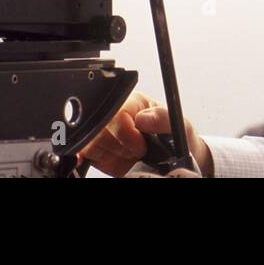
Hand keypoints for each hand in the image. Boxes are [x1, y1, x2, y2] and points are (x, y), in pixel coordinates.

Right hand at [79, 91, 213, 176]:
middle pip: (99, 129)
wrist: (173, 161)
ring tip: (127, 156)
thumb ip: (163, 118)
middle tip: (137, 153)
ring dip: (109, 155)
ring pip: (91, 143)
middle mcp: (115, 115)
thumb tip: (143, 118)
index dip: (128, 134)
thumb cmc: (175, 137)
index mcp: (132, 103)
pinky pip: (85, 154)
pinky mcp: (98, 152)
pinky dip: (88, 158)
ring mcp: (105, 134)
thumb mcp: (178, 125)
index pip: (116, 114)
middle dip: (119, 146)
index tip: (142, 146)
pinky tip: (98, 160)